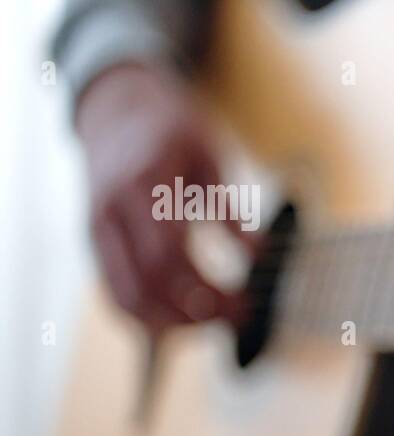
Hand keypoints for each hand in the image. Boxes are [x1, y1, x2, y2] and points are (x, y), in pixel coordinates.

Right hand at [76, 63, 248, 329]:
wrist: (116, 110)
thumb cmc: (170, 130)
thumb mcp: (209, 155)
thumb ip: (229, 207)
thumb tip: (258, 254)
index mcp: (142, 184)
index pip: (169, 255)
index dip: (208, 289)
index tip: (245, 304)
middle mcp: (110, 210)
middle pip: (147, 284)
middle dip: (194, 313)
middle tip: (235, 318)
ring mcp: (95, 229)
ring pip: (124, 298)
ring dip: (170, 324)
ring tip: (211, 325)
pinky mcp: (93, 242)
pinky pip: (113, 292)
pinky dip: (147, 315)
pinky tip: (180, 320)